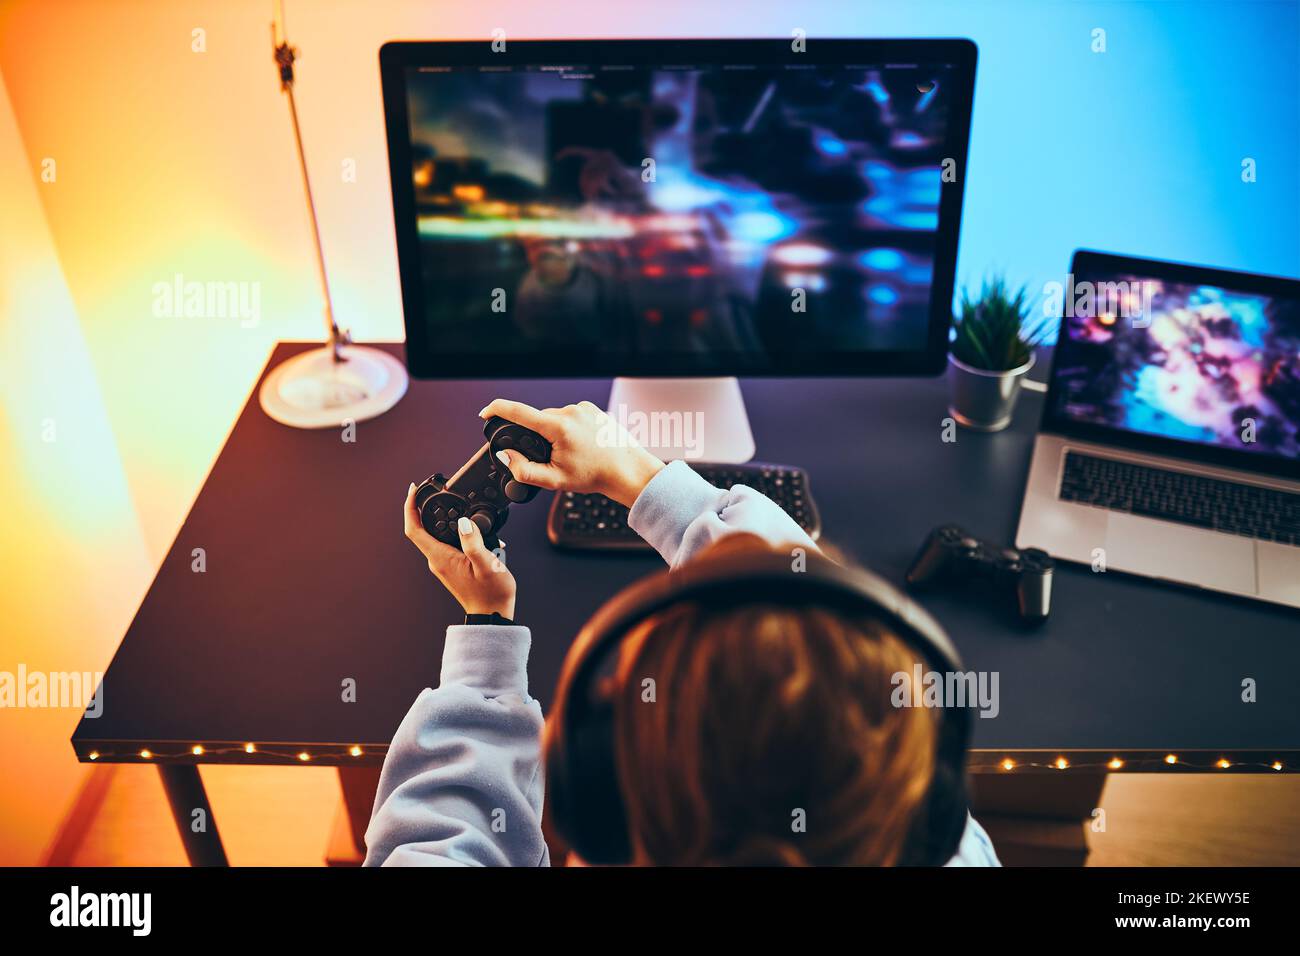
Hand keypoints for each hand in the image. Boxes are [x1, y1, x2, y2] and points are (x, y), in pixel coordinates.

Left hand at [403, 483, 515, 617]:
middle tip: (432, 490)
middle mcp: (438, 560)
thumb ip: (474, 542)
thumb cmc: (492, 594)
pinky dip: (453, 530)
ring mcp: (444, 564)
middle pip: (422, 529)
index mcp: (441, 558)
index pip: (414, 529)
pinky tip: (471, 529)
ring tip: (456, 505)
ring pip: (435, 535)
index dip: (410, 507)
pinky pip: (446, 543)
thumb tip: (464, 522)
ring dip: (442, 518)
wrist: (493, 615)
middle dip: (424, 507)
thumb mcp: (487, 564)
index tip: (414, 490)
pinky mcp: (452, 566)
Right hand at [479, 399, 665, 507]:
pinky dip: (568, 430)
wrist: (627, 471)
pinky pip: (570, 417)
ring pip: (554, 419)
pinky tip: (581, 445)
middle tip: (554, 458)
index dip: (496, 411)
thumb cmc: (596, 476)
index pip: (518, 411)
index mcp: (558, 427)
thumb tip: (506, 455)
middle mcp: (570, 411)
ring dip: (554, 434)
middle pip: (538, 419)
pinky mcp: (592, 409)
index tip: (485, 414)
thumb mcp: (554, 480)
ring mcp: (583, 408)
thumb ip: (524, 470)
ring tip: (573, 454)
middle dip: (537, 437)